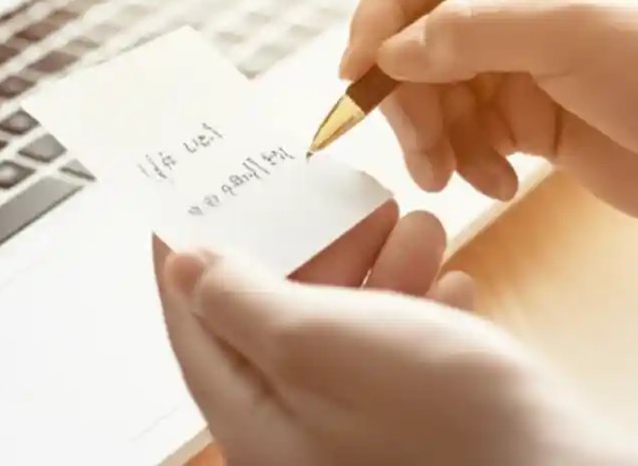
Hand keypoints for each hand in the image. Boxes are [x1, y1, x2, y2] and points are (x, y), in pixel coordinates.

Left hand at [154, 211, 637, 465]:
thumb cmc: (437, 419)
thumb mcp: (315, 341)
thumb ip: (239, 299)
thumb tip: (183, 264)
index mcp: (254, 421)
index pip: (195, 326)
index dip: (188, 256)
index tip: (193, 196)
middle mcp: (299, 437)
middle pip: (275, 324)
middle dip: (311, 251)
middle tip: (342, 198)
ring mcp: (361, 440)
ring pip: (348, 334)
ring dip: (378, 270)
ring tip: (420, 223)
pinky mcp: (419, 437)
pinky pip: (400, 363)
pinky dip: (420, 312)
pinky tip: (454, 283)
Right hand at [341, 0, 637, 232]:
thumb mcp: (565, 30)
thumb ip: (467, 34)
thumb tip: (387, 54)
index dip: (383, 6)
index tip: (360, 66)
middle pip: (417, 33)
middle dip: (409, 93)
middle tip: (416, 142)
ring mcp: (516, 58)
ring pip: (432, 91)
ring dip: (432, 137)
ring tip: (448, 176)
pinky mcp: (522, 115)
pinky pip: (462, 134)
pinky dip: (466, 160)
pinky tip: (498, 181)